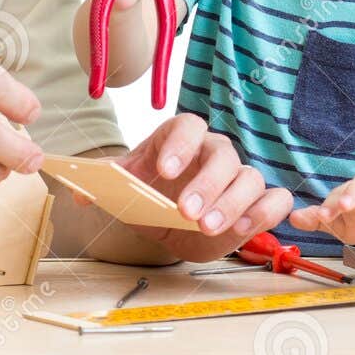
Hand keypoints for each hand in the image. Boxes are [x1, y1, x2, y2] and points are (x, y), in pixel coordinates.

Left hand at [111, 114, 292, 261]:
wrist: (170, 218)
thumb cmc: (150, 193)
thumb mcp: (126, 187)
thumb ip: (105, 185)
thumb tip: (79, 193)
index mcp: (180, 139)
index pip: (187, 126)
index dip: (179, 144)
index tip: (162, 169)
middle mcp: (214, 152)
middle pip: (221, 155)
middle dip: (205, 184)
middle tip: (186, 212)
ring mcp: (239, 176)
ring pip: (249, 178)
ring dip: (232, 203)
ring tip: (210, 228)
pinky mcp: (259, 202)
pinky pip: (275, 198)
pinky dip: (267, 211)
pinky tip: (248, 228)